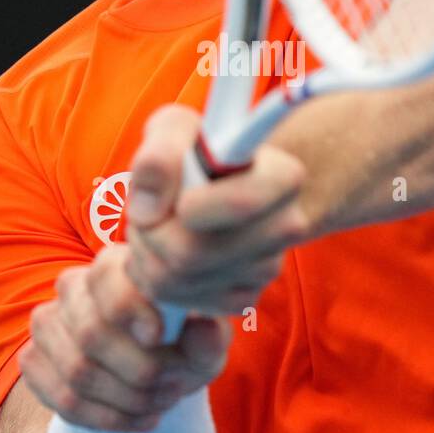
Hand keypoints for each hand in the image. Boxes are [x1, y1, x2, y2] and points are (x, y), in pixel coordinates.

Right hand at [18, 242, 229, 430]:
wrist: (157, 373)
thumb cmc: (183, 345)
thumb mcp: (206, 341)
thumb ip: (207, 336)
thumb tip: (202, 325)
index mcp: (113, 265)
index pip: (105, 278)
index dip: (128, 308)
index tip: (158, 337)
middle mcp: (72, 287)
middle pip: (91, 334)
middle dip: (140, 372)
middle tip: (176, 387)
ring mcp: (46, 323)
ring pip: (77, 372)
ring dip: (127, 400)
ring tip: (162, 404)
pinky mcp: (33, 360)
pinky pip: (63, 400)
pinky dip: (107, 419)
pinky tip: (140, 419)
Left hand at [124, 103, 309, 313]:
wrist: (220, 184)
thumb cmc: (197, 151)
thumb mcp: (175, 130)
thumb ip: (160, 153)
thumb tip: (149, 209)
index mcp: (283, 176)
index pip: (240, 205)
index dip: (190, 207)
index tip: (176, 198)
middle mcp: (286, 226)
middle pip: (191, 254)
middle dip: (150, 233)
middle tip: (146, 212)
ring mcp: (266, 268)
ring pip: (177, 283)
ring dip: (147, 255)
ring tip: (155, 226)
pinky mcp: (244, 297)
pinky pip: (182, 302)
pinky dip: (157, 281)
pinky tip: (164, 253)